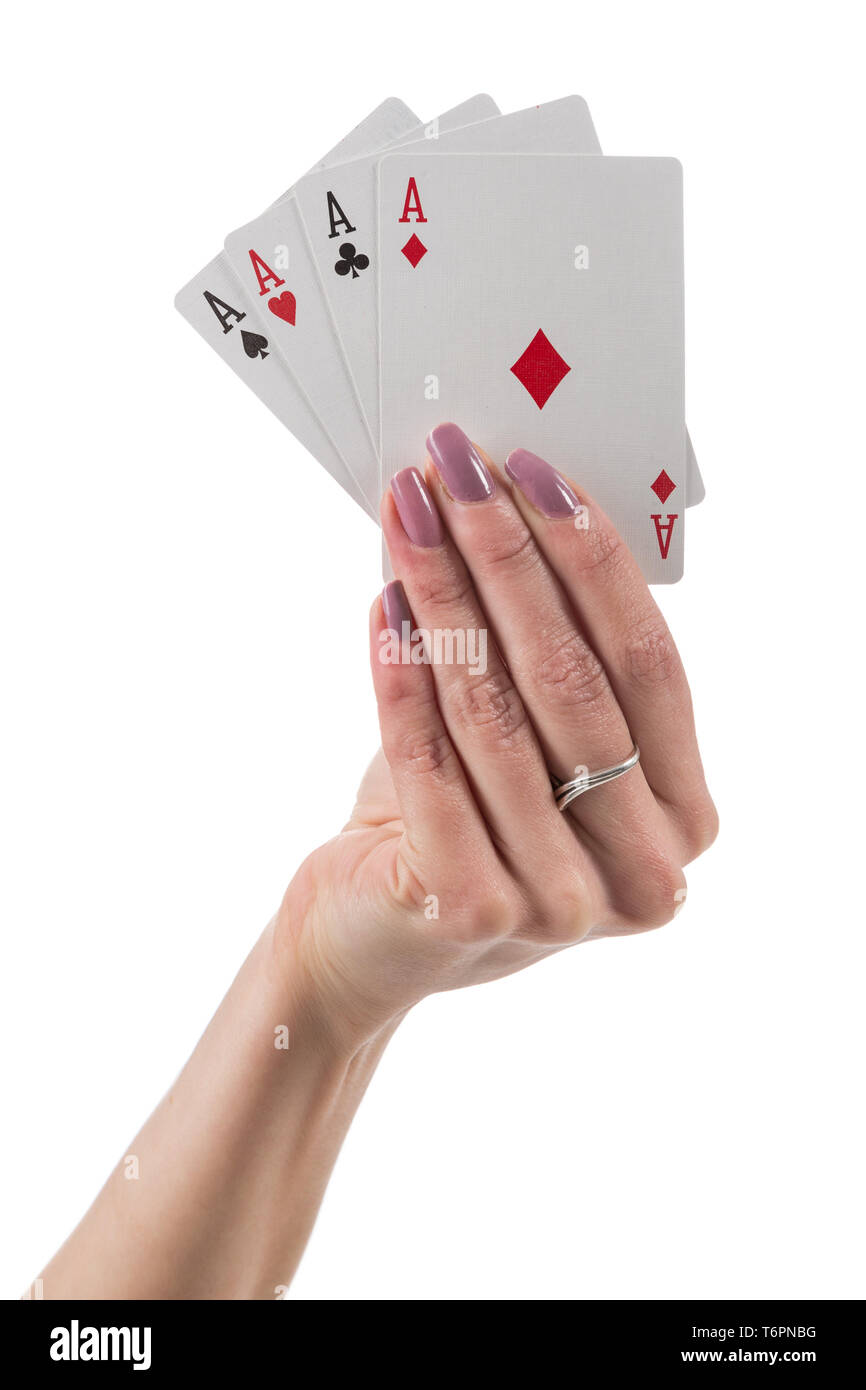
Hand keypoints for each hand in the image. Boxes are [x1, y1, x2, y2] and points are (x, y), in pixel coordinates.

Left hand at [277, 424, 716, 1051]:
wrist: (372, 940)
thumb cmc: (463, 821)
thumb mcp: (529, 743)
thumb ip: (546, 657)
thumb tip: (503, 504)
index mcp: (684, 817)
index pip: (649, 664)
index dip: (594, 560)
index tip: (536, 473)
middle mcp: (646, 870)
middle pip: (574, 679)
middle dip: (509, 557)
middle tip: (458, 468)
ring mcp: (567, 902)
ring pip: (497, 712)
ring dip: (446, 596)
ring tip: (408, 515)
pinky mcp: (476, 910)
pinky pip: (430, 763)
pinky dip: (401, 677)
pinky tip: (383, 607)